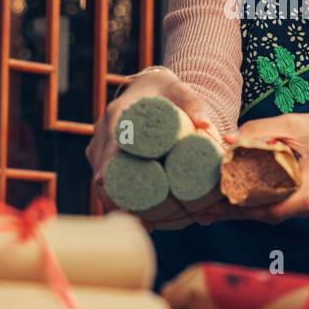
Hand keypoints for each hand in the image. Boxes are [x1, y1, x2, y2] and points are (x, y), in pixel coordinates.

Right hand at [86, 67, 217, 212]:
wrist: (149, 85)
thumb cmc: (166, 89)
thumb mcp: (180, 90)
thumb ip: (193, 103)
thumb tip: (207, 124)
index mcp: (117, 115)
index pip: (108, 149)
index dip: (110, 174)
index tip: (117, 195)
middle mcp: (103, 131)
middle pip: (101, 171)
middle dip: (114, 198)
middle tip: (137, 220)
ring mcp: (100, 144)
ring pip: (101, 178)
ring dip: (114, 201)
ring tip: (142, 224)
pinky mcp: (103, 153)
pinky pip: (104, 176)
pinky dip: (113, 195)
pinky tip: (131, 216)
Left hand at [207, 113, 308, 224]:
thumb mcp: (294, 122)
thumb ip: (260, 129)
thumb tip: (226, 139)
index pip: (291, 200)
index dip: (259, 204)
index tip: (229, 200)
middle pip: (274, 213)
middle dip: (238, 213)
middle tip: (205, 211)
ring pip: (275, 214)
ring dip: (243, 213)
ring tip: (210, 211)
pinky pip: (280, 211)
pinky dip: (257, 208)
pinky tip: (232, 206)